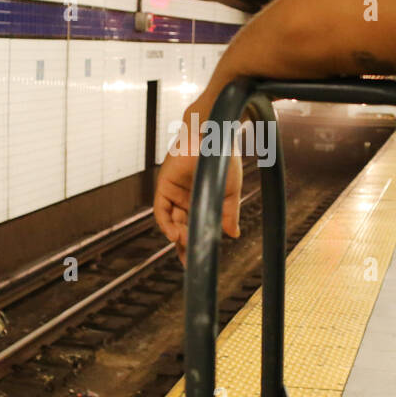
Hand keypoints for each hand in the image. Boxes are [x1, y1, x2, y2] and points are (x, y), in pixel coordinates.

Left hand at [154, 136, 242, 264]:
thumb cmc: (224, 159)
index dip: (194, 244)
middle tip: (188, 261)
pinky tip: (174, 234)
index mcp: (201, 200)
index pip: (194, 227)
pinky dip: (166, 223)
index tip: (197, 261)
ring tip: (184, 244)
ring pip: (171, 221)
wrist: (215, 135)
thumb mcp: (230, 191)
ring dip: (176, 235)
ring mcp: (174, 192)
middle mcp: (185, 198)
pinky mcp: (164, 185)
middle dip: (183, 245)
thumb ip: (229, 213)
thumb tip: (234, 234)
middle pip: (180, 227)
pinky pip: (161, 209)